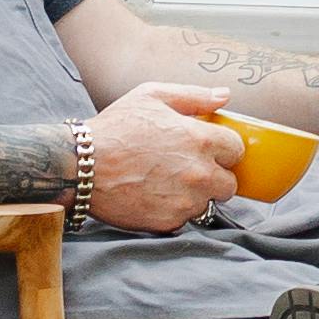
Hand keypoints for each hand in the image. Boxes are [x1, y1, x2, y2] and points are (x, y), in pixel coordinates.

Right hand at [82, 82, 244, 230]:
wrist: (81, 167)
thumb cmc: (115, 128)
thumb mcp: (152, 96)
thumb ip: (194, 96)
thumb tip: (225, 96)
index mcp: (200, 140)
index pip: (237, 150)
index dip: (224, 149)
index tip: (210, 149)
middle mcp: (198, 173)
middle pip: (229, 184)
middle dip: (215, 176)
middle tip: (191, 169)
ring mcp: (185, 201)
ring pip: (207, 203)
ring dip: (195, 196)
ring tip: (167, 182)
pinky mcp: (168, 222)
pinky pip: (184, 219)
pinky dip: (174, 211)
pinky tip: (154, 196)